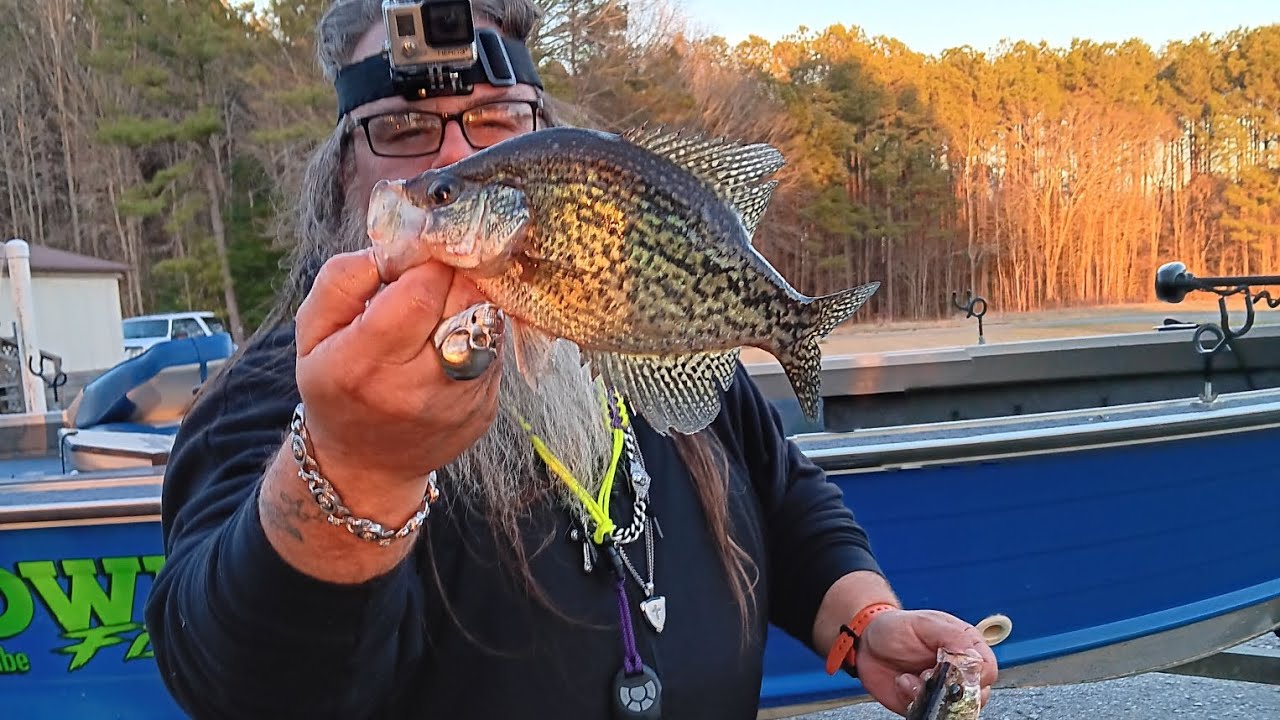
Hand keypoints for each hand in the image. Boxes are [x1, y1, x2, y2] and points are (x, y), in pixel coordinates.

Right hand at [294, 248, 501, 487]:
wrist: (367, 464)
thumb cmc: (336, 385)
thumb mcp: (312, 332)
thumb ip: (343, 279)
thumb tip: (394, 248)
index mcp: (365, 366)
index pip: (421, 293)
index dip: (426, 263)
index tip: (417, 259)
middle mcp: (418, 389)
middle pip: (465, 303)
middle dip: (454, 276)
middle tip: (434, 278)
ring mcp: (460, 403)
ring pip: (489, 323)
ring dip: (470, 303)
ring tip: (442, 311)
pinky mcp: (486, 409)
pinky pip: (497, 349)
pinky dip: (480, 333)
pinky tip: (454, 340)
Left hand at [854, 609, 998, 715]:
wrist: (866, 643)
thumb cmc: (895, 628)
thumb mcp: (923, 623)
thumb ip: (952, 637)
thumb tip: (974, 658)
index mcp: (965, 646)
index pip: (987, 669)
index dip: (974, 673)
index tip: (952, 666)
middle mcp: (958, 671)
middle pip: (977, 695)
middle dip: (949, 688)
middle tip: (926, 673)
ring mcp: (943, 690)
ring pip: (954, 708)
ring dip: (930, 696)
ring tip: (909, 678)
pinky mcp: (925, 704)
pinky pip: (930, 714)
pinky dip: (914, 702)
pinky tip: (901, 683)